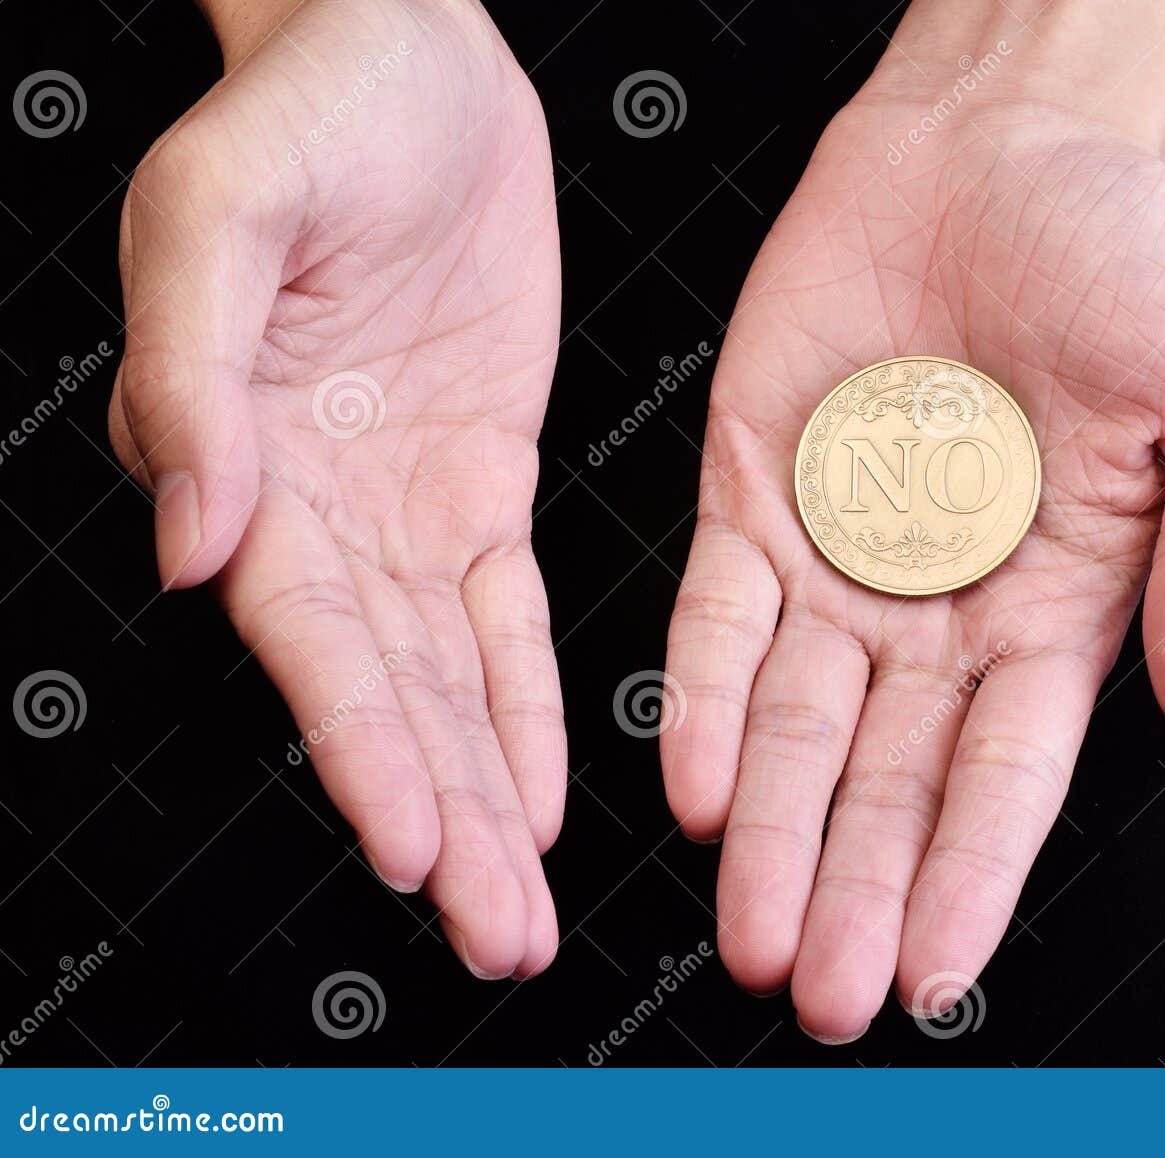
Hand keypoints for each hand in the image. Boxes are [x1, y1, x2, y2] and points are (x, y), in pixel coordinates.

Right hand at [110, 0, 562, 978]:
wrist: (404, 58)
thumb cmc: (301, 110)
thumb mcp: (219, 212)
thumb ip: (193, 375)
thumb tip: (192, 535)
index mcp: (242, 457)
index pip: (308, 638)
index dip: (361, 744)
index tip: (415, 846)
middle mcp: (322, 506)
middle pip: (387, 693)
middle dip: (442, 816)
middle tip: (497, 932)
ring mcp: (405, 504)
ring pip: (450, 680)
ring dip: (488, 793)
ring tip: (524, 904)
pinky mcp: (481, 481)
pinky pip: (509, 617)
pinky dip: (527, 707)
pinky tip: (543, 790)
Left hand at [662, 0, 1164, 1038]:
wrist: (1001, 144)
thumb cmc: (1129, 256)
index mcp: (1058, 607)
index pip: (1006, 775)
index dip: (971, 876)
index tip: (935, 973)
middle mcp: (939, 608)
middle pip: (890, 781)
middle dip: (856, 888)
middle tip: (823, 993)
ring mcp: (839, 560)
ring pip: (794, 731)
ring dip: (773, 835)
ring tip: (754, 936)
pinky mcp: (751, 498)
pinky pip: (717, 623)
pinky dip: (701, 705)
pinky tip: (696, 792)